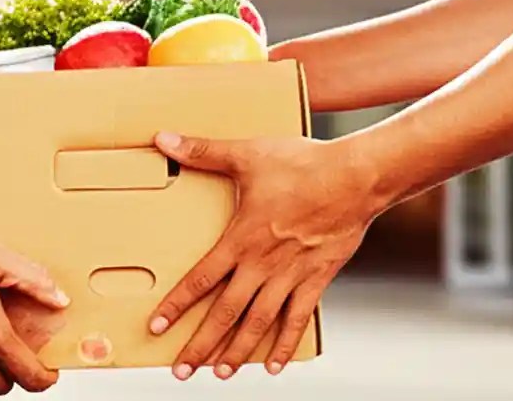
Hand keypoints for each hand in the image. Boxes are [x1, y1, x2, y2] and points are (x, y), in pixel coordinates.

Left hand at [148, 132, 379, 380]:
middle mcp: (262, 265)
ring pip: (258, 323)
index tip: (157, 326)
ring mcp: (291, 276)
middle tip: (182, 371)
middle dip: (201, 345)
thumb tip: (163, 138)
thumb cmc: (302, 164)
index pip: (200, 279)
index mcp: (241, 239)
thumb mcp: (247, 154)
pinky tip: (274, 366)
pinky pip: (299, 319)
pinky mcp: (317, 279)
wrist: (355, 178)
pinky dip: (286, 345)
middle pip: (225, 313)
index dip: (176, 305)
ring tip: (221, 374)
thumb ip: (204, 152)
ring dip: (238, 351)